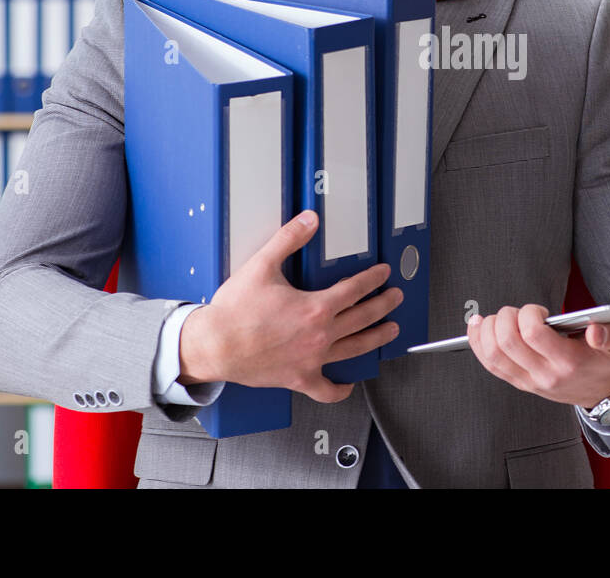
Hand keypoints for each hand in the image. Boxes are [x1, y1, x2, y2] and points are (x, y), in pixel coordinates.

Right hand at [178, 209, 401, 402]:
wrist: (213, 345)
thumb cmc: (234, 311)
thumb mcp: (262, 265)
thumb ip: (288, 239)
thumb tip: (309, 220)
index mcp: (315, 308)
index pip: (355, 290)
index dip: (373, 279)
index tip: (383, 274)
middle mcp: (320, 335)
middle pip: (364, 318)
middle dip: (384, 305)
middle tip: (396, 297)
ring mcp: (312, 360)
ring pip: (355, 350)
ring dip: (377, 338)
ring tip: (391, 331)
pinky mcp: (300, 379)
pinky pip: (326, 389)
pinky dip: (340, 389)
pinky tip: (349, 384)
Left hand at [466, 304, 609, 408]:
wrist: (606, 394)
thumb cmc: (609, 362)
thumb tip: (596, 331)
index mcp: (568, 362)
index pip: (532, 334)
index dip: (528, 313)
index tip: (538, 311)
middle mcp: (545, 374)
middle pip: (506, 343)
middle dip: (505, 317)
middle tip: (517, 312)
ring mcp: (529, 381)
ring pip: (492, 356)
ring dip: (487, 330)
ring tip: (495, 317)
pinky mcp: (520, 383)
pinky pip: (491, 365)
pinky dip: (478, 344)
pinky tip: (478, 327)